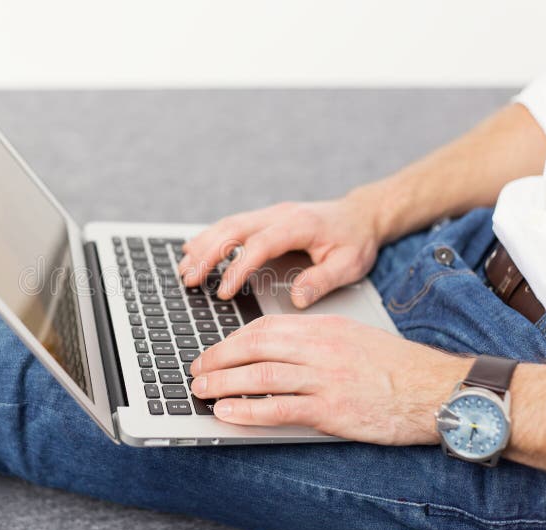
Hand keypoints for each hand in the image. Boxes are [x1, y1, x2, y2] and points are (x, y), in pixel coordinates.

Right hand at [178, 196, 382, 307]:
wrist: (362, 214)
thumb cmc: (355, 240)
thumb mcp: (350, 264)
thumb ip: (322, 280)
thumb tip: (296, 299)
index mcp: (299, 224)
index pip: (259, 244)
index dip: (238, 268)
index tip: (223, 293)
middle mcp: (279, 214)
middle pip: (233, 229)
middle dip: (207, 254)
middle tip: (188, 279)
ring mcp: (270, 214)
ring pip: (227, 224)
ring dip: (202, 245)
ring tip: (183, 269)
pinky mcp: (265, 218)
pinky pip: (231, 224)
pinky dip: (209, 236)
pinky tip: (192, 249)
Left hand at [190, 315, 472, 444]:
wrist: (437, 388)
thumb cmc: (396, 365)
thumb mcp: (352, 337)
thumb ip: (314, 340)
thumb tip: (276, 350)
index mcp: (323, 327)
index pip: (265, 327)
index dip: (233, 340)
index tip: (215, 350)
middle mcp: (320, 348)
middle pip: (255, 347)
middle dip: (219, 358)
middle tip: (197, 369)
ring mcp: (325, 378)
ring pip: (260, 375)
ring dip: (224, 382)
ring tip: (201, 389)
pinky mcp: (332, 409)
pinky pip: (280, 408)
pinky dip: (248, 410)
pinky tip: (226, 412)